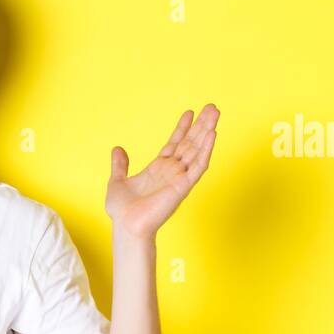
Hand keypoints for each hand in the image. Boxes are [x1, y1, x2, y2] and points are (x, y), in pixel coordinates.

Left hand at [105, 104, 218, 238]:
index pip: (174, 143)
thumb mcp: (117, 181)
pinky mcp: (184, 186)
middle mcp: (171, 171)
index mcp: (158, 168)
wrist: (126, 226)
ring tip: (216, 113)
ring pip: (197, 149)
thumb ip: (120, 165)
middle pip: (190, 143)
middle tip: (212, 107)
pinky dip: (206, 149)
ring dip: (207, 131)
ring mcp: (179, 177)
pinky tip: (212, 134)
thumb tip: (117, 149)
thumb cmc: (122, 211)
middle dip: (200, 125)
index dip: (182, 128)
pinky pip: (199, 165)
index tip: (189, 112)